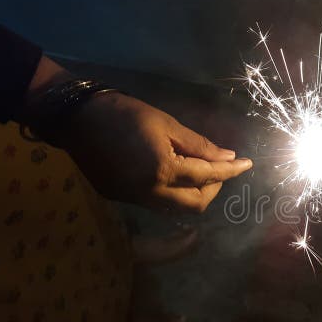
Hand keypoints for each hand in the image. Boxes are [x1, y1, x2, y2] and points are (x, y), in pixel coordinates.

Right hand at [60, 92, 251, 212]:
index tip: (247, 164)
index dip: (231, 171)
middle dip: (214, 189)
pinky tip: (171, 174)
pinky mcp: (119, 198)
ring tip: (197, 171)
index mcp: (163, 170)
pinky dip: (171, 193)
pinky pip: (155, 203)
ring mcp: (133, 199)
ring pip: (175, 208)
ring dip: (193, 194)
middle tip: (219, 169)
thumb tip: (227, 157)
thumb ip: (198, 145)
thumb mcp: (166, 123)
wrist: (74, 117)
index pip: (208, 176)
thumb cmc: (124, 113)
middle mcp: (150, 192)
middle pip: (196, 205)